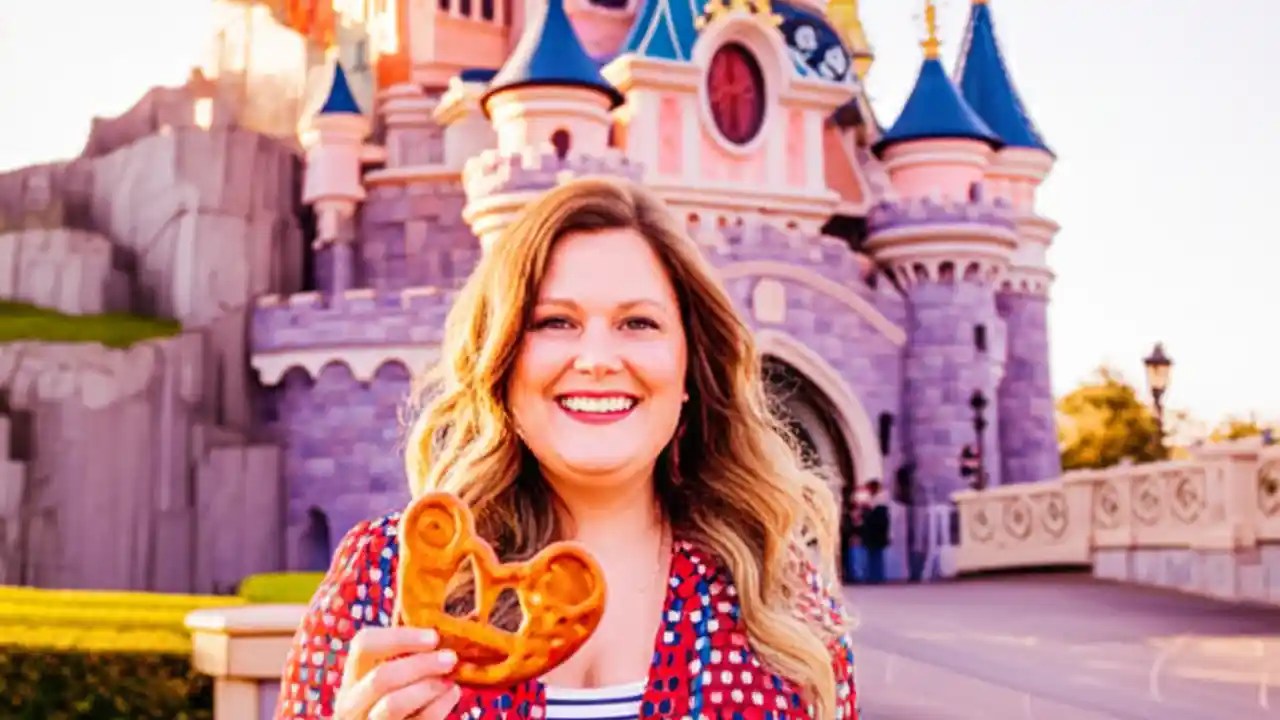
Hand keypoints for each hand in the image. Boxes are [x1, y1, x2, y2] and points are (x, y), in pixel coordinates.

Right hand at [333, 627, 461, 719]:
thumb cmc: (398, 697)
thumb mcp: (392, 676)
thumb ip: (408, 657)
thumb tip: (445, 634)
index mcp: (353, 677)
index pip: (364, 644)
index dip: (400, 637)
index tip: (433, 637)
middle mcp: (352, 703)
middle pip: (380, 677)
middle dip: (420, 665)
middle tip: (450, 658)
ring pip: (393, 705)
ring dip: (428, 687)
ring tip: (450, 680)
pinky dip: (440, 706)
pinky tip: (452, 694)